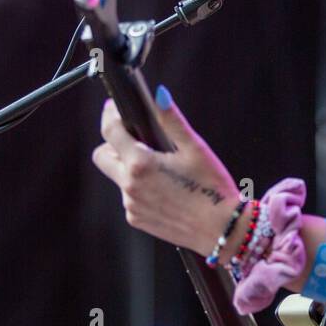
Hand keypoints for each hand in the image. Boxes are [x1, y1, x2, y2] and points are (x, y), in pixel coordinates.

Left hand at [91, 84, 240, 252]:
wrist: (223, 230)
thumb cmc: (212, 188)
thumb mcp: (195, 148)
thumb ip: (172, 120)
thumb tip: (159, 95)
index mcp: (140, 164)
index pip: (110, 132)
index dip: (110, 116)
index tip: (114, 109)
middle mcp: (130, 186)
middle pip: (102, 157)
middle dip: (113, 145)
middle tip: (137, 141)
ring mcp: (132, 206)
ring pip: (118, 178)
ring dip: (130, 168)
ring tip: (162, 169)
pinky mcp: (138, 220)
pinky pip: (130, 198)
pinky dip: (141, 189)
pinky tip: (166, 189)